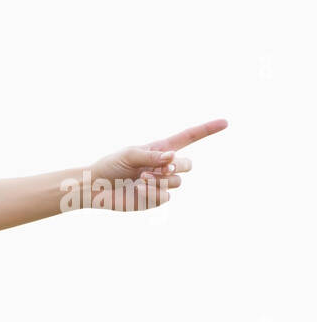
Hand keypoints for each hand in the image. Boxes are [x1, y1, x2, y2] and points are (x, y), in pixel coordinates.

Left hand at [85, 118, 226, 210]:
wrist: (96, 188)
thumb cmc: (110, 166)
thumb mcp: (129, 154)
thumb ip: (151, 155)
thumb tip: (172, 157)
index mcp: (160, 150)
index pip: (188, 138)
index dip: (207, 130)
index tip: (225, 122)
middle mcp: (164, 166)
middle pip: (188, 164)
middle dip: (178, 165)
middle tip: (162, 167)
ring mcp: (161, 184)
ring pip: (177, 181)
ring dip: (161, 179)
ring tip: (141, 178)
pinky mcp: (154, 199)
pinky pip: (165, 196)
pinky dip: (153, 192)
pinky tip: (138, 189)